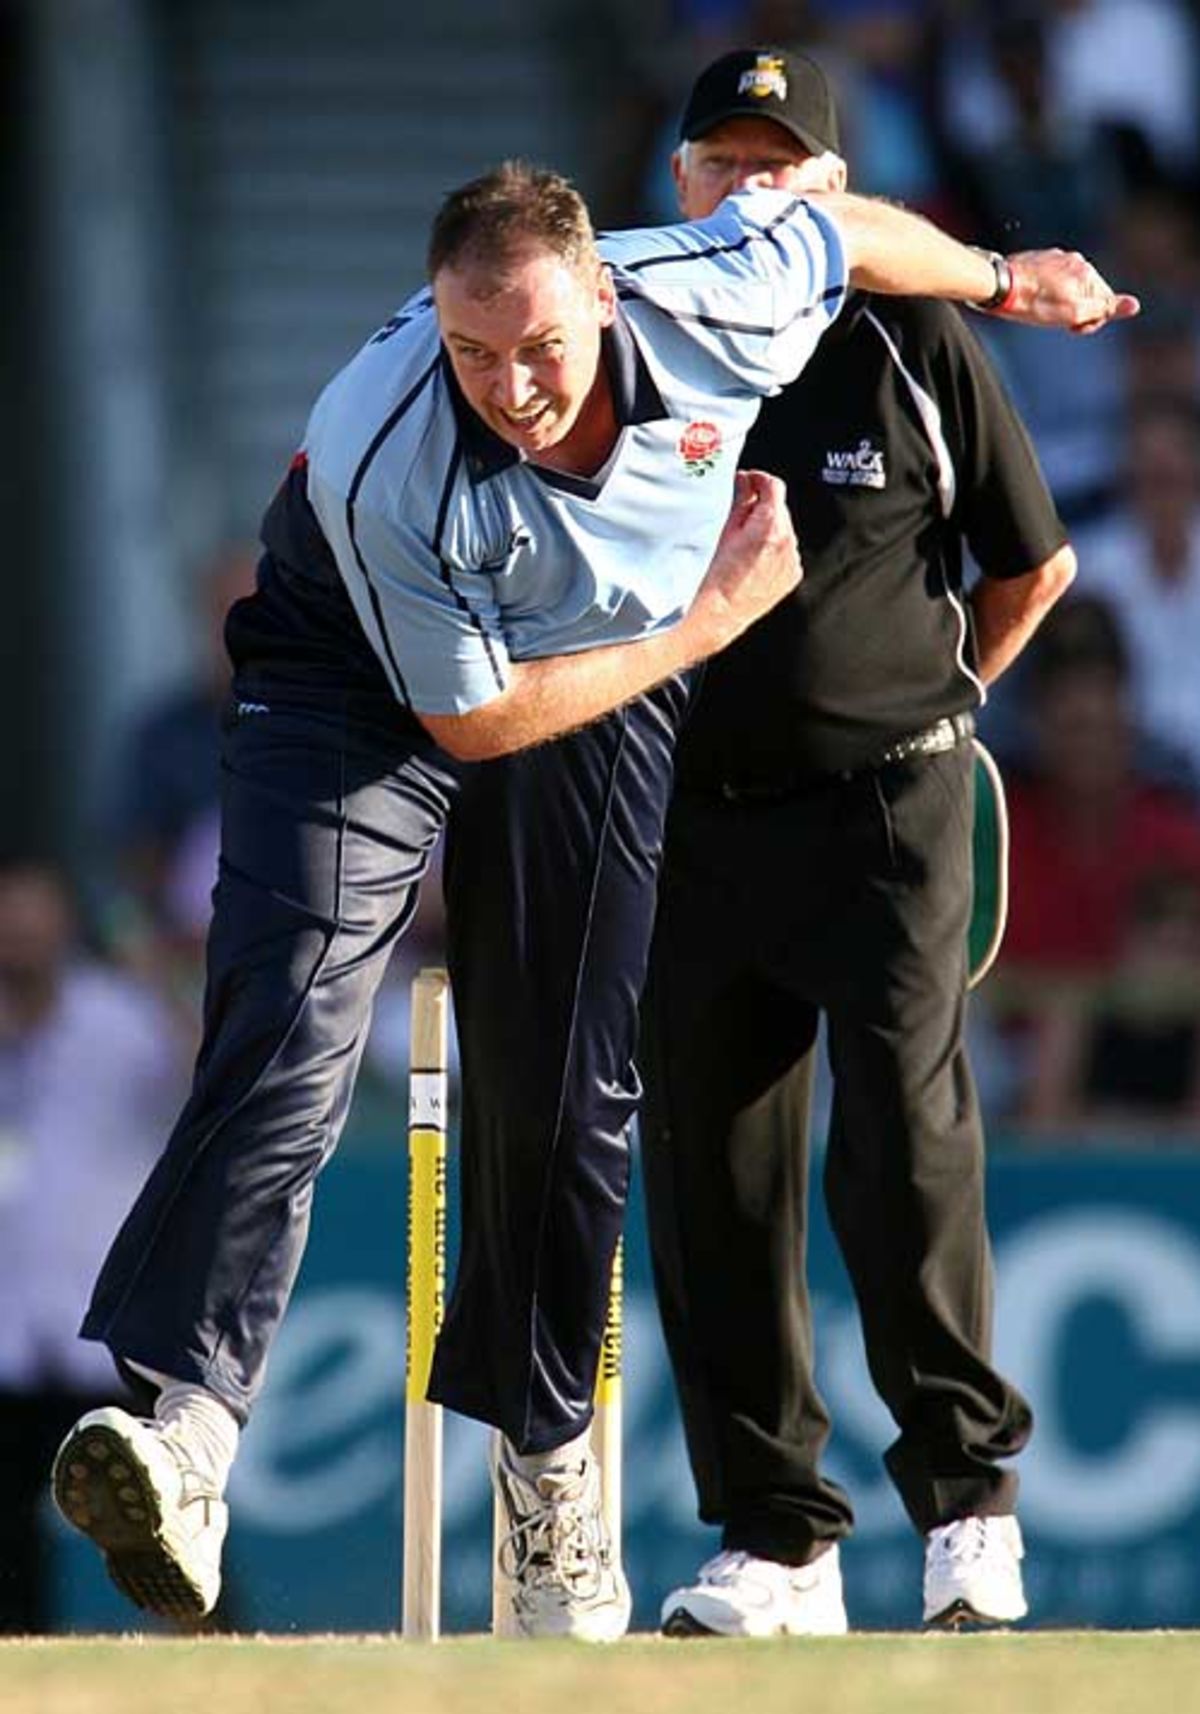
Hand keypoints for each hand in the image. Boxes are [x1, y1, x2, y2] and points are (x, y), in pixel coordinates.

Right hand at [688, 470, 801, 651]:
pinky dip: (773, 550)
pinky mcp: (791, 576)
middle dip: (761, 508)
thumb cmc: (713, 576)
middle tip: (738, 517)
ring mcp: (791, 560)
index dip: (758, 480)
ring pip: (783, 530)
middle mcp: (786, 542)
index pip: (774, 486)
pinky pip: (785, 552)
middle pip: (779, 508)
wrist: (717, 614)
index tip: (748, 482)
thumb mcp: (722, 529)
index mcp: (769, 526)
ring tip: (743, 545)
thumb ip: (739, 499)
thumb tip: (745, 483)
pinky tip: (752, 561)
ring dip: (767, 530)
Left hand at [1001, 251, 1139, 334]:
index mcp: (1086, 273)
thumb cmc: (1035, 303)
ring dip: (1061, 302)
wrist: (999, 285)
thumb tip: (1134, 305)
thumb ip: (1104, 308)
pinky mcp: (1039, 259)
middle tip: (1056, 322)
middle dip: (1076, 310)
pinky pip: (1051, 279)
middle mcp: (1075, 260)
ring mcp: (1056, 258)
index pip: (1104, 302)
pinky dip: (1046, 292)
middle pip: (1087, 292)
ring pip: (1068, 286)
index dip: (1091, 321)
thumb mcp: (1073, 313)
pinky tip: (1033, 300)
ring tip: (1041, 310)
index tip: (1072, 330)